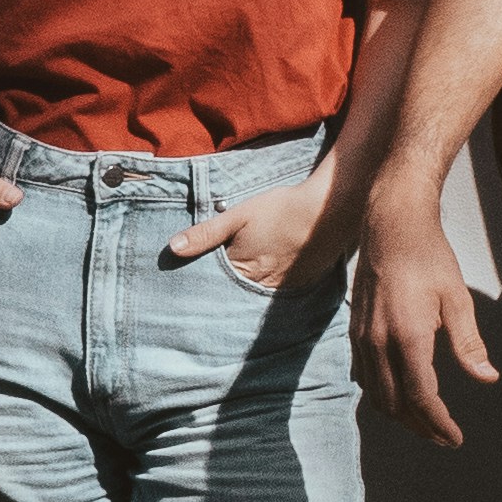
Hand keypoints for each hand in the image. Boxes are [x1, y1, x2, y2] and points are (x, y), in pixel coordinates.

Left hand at [168, 170, 343, 291]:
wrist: (329, 210)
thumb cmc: (282, 209)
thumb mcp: (239, 215)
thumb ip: (207, 233)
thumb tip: (172, 247)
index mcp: (242, 270)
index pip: (214, 283)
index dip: (203, 279)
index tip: (191, 282)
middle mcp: (261, 285)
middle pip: (235, 291)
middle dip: (224, 287)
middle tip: (218, 281)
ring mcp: (283, 287)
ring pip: (256, 292)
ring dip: (247, 287)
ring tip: (242, 278)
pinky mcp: (301, 283)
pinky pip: (278, 291)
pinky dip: (269, 285)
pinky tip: (269, 273)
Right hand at [353, 194, 498, 450]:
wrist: (391, 225)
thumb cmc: (429, 256)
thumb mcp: (457, 299)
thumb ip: (469, 343)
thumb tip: (487, 378)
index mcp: (407, 337)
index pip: (421, 398)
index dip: (439, 424)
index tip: (456, 438)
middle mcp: (378, 342)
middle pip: (395, 405)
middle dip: (420, 426)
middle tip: (444, 436)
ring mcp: (362, 338)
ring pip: (376, 395)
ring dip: (400, 415)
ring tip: (425, 422)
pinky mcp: (355, 331)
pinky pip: (364, 377)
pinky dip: (382, 395)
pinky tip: (399, 395)